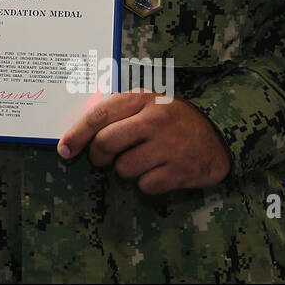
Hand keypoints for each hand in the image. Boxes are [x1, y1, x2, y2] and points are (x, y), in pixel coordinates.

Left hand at [57, 92, 230, 193]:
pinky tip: (160, 171)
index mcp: (142, 98)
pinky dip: (147, 183)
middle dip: (99, 156)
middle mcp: (155, 119)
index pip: (99, 115)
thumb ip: (118, 111)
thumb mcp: (148, 103)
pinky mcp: (181, 170)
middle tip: (103, 159)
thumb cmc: (173, 118)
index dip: (76, 134)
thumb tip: (76, 132)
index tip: (64, 150)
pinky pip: (145, 186)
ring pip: (124, 168)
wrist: (221, 133)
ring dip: (126, 170)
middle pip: (106, 144)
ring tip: (143, 160)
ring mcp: (169, 145)